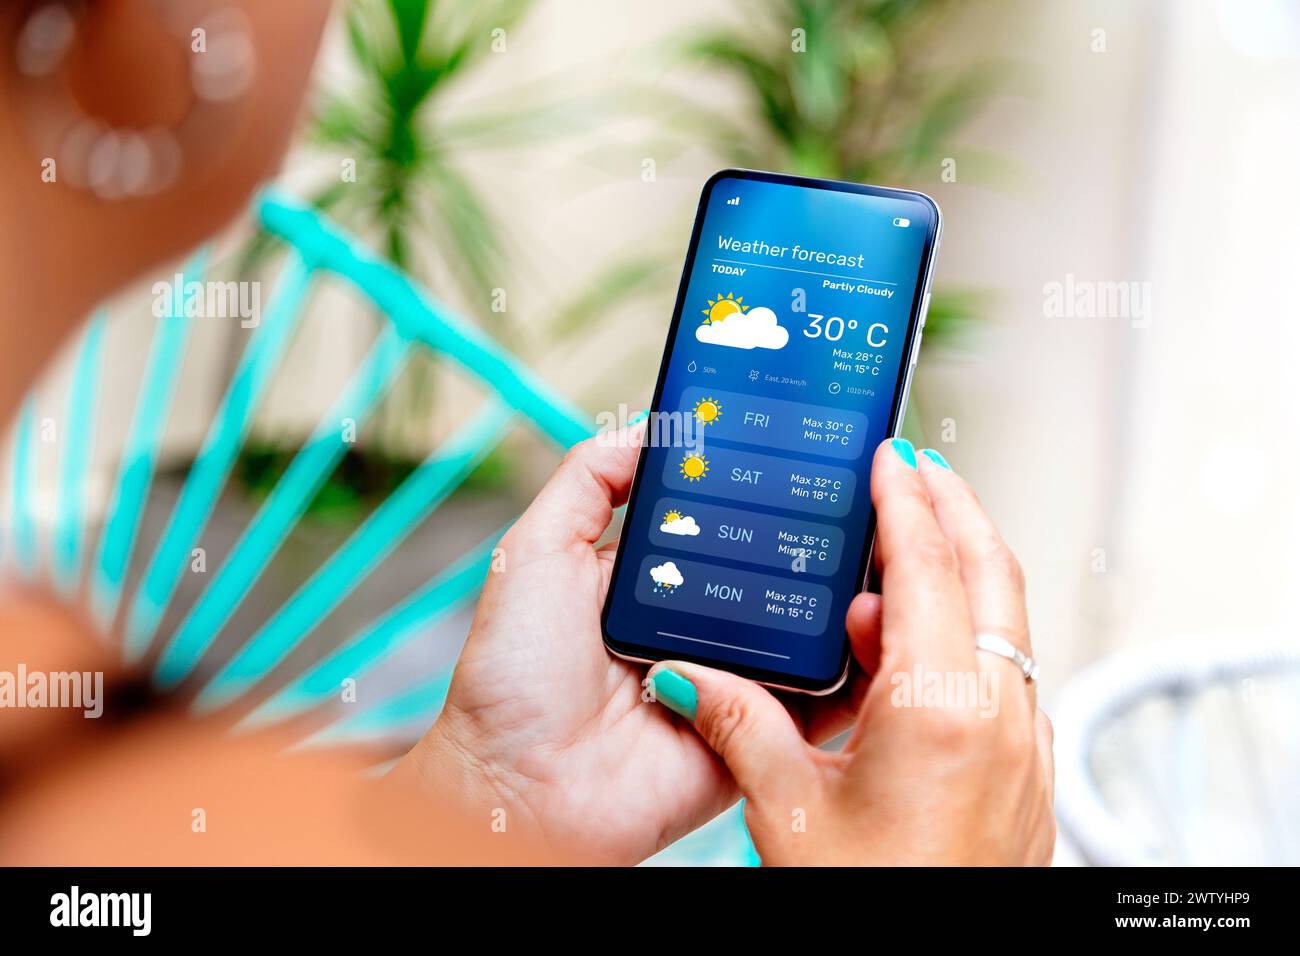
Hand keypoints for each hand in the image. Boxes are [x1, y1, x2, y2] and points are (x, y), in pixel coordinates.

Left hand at [394, 421, 869, 863]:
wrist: (521, 788)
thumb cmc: (512, 677)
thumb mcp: (535, 553)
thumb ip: (590, 481)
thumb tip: (655, 421)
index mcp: (656, 573)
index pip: (726, 513)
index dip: (762, 478)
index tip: (811, 433)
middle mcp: (702, 619)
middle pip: (778, 562)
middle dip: (821, 529)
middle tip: (869, 485)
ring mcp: (735, 675)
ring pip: (811, 624)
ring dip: (845, 591)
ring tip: (882, 544)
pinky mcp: (758, 730)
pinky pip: (821, 698)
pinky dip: (855, 666)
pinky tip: (880, 624)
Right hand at [645, 439, 1055, 865]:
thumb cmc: (872, 904)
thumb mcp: (786, 812)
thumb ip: (739, 723)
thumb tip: (687, 674)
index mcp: (941, 708)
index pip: (928, 565)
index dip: (905, 499)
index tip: (891, 452)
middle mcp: (1001, 714)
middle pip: (990, 572)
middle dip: (952, 509)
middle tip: (912, 468)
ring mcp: (1025, 744)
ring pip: (1003, 620)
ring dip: (956, 572)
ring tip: (884, 570)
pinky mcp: (1026, 771)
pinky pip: (1003, 669)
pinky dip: (963, 632)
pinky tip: (907, 652)